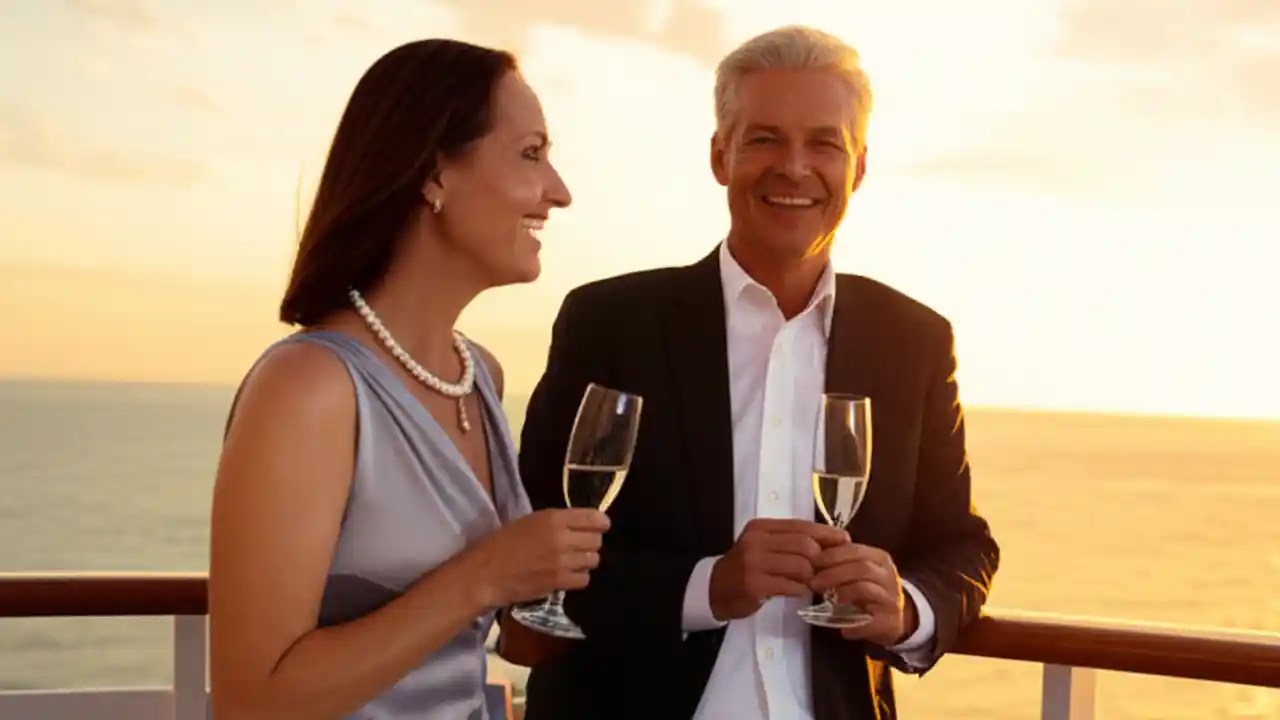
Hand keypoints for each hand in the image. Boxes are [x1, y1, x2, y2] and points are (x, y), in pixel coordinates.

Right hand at [460, 508, 609, 607]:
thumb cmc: (500, 544)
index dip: (600, 523)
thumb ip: (555, 523)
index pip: (594, 518)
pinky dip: (578, 578)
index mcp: (553, 518)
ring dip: (585, 561)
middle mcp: (562, 538)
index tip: (600, 526)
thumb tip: (578, 526)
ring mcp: (562, 562)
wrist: (485, 574)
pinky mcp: (559, 582)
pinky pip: (584, 579)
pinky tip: (567, 576)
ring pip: (593, 560)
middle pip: (597, 540)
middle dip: (591, 543)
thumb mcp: (528, 522)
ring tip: (572, 562)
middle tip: (580, 546)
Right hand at [710, 519, 848, 620]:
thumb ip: (791, 541)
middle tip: (826, 568)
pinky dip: (800, 589)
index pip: (801, 526)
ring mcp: (754, 563)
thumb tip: (832, 540)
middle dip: (820, 558)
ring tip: (810, 581)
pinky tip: (796, 590)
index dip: (825, 533)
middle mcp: (756, 541)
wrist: (715, 588)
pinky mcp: (755, 584)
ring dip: (811, 576)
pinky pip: (791, 586)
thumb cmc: (747, 566)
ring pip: (801, 566)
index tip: (844, 539)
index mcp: (761, 527)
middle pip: (804, 545)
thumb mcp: (764, 546)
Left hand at [810, 543, 916, 646]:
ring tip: (826, 597)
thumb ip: (842, 561)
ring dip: (842, 591)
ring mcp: (891, 599)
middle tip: (814, 581)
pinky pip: (869, 620)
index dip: (833, 555)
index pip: (855, 551)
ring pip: (865, 588)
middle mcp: (889, 577)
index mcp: (880, 559)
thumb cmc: (872, 589)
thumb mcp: (861, 570)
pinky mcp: (890, 621)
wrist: (899, 617)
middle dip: (833, 573)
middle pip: (861, 568)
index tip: (814, 562)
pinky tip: (841, 625)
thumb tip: (812, 557)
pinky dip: (853, 623)